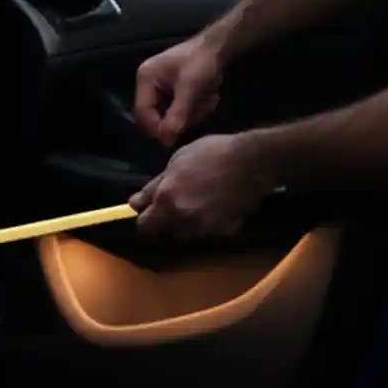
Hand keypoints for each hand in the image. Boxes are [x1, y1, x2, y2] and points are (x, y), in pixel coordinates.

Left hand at [129, 134, 273, 239]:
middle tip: (177, 202)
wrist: (252, 161)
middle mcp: (183, 219)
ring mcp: (205, 228)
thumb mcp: (176, 161)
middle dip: (167, 221)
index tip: (151, 208)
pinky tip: (217, 207)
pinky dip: (209, 224)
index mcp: (167, 200)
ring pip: (187, 234)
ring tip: (198, 203)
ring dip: (187, 224)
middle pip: (166, 232)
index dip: (146, 216)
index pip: (144, 225)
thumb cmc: (211, 153)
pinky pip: (209, 232)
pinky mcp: (225, 232)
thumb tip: (135, 203)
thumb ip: (154, 186)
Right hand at [133, 36, 223, 146]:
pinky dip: (196, 106)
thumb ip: (178, 111)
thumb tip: (167, 136)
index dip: (156, 127)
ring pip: (171, 114)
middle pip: (156, 114)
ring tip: (208, 98)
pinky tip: (208, 96)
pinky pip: (181, 109)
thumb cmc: (201, 61)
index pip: (143, 110)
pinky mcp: (174, 91)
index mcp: (146, 78)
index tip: (172, 139)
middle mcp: (148, 83)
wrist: (219, 46)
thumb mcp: (190, 86)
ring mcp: (161, 87)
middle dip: (179, 116)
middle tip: (199, 111)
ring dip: (192, 111)